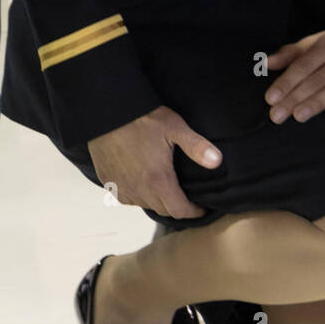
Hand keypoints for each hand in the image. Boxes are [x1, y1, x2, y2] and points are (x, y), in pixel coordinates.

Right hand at [87, 105, 221, 217]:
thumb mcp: (174, 128)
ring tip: (164, 186)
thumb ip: (196, 146)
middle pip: (163, 209)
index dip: (193, 212)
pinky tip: (141, 180)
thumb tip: (217, 161)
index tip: (201, 207)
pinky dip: (137, 193)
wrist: (107, 111)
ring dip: (156, 200)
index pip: (180, 211)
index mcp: (158, 181)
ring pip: (144, 204)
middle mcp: (139, 190)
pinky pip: (127, 196)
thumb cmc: (142, 118)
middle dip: (176, 206)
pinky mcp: (108, 182)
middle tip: (184, 196)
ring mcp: (121, 187)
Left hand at [264, 27, 324, 122]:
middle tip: (277, 115)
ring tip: (298, 116)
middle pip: (316, 80)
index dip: (286, 82)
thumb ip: (290, 54)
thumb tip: (266, 63)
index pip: (303, 65)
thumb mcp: (314, 43)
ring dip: (317, 102)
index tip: (270, 98)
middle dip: (295, 98)